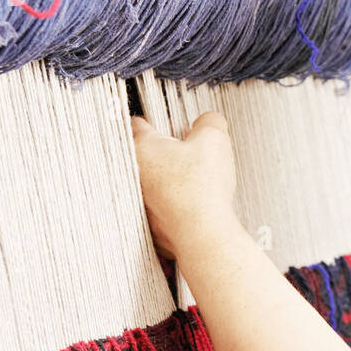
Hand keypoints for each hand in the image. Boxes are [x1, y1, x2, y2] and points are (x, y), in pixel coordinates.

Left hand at [130, 111, 237, 259]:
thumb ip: (209, 121)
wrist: (203, 232)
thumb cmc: (202, 187)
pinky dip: (179, 201)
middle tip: (191, 147)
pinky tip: (198, 200)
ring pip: (157, 180)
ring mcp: (144, 201)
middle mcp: (136, 175)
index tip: (166, 119)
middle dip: (169, 148)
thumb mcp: (213, 138)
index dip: (155, 118)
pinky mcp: (156, 223)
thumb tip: (209, 121)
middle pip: (149, 153)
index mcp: (143, 148)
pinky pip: (166, 205)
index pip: (138, 124)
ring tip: (198, 176)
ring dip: (173, 176)